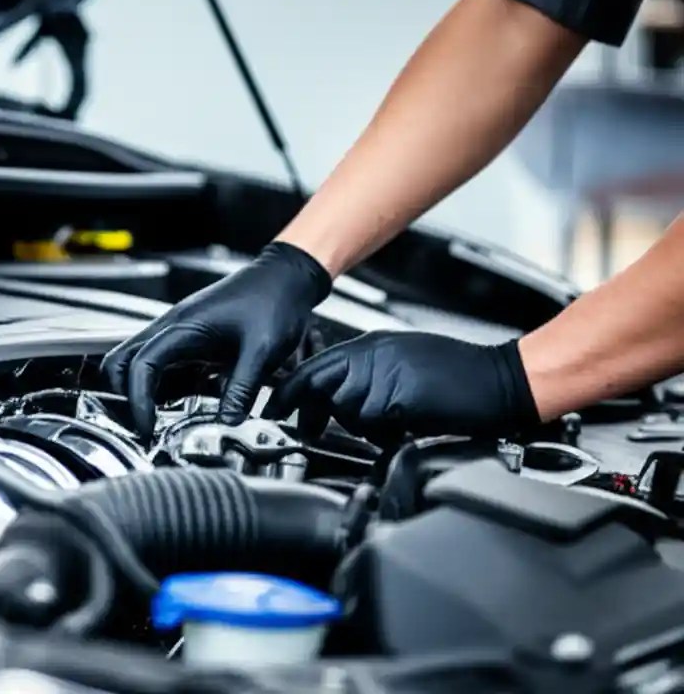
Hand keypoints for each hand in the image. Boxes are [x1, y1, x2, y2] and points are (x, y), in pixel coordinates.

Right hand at [100, 242, 331, 436]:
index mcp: (183, 327)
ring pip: (138, 364)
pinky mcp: (189, 340)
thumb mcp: (263, 350)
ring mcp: (177, 333)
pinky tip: (188, 402)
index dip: (137, 400)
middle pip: (121, 361)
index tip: (147, 427)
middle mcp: (172, 328)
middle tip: (144, 424)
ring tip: (166, 419)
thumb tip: (227, 422)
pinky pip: (163, 367)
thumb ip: (242, 389)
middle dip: (125, 395)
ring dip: (144, 392)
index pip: (141, 365)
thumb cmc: (274, 302)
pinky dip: (165, 387)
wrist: (285, 278)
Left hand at [263, 331, 539, 441]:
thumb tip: (339, 400)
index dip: (290, 392)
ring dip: (361, 425)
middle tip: (309, 429)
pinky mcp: (401, 395)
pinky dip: (384, 433)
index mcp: (372, 346)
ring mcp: (387, 373)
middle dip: (313, 413)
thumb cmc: (460, 376)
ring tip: (390, 424)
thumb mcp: (404, 364)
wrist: (503, 380)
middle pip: (321, 387)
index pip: (315, 366)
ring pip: (346, 409)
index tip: (276, 409)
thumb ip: (369, 376)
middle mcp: (374, 355)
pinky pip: (373, 423)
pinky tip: (406, 426)